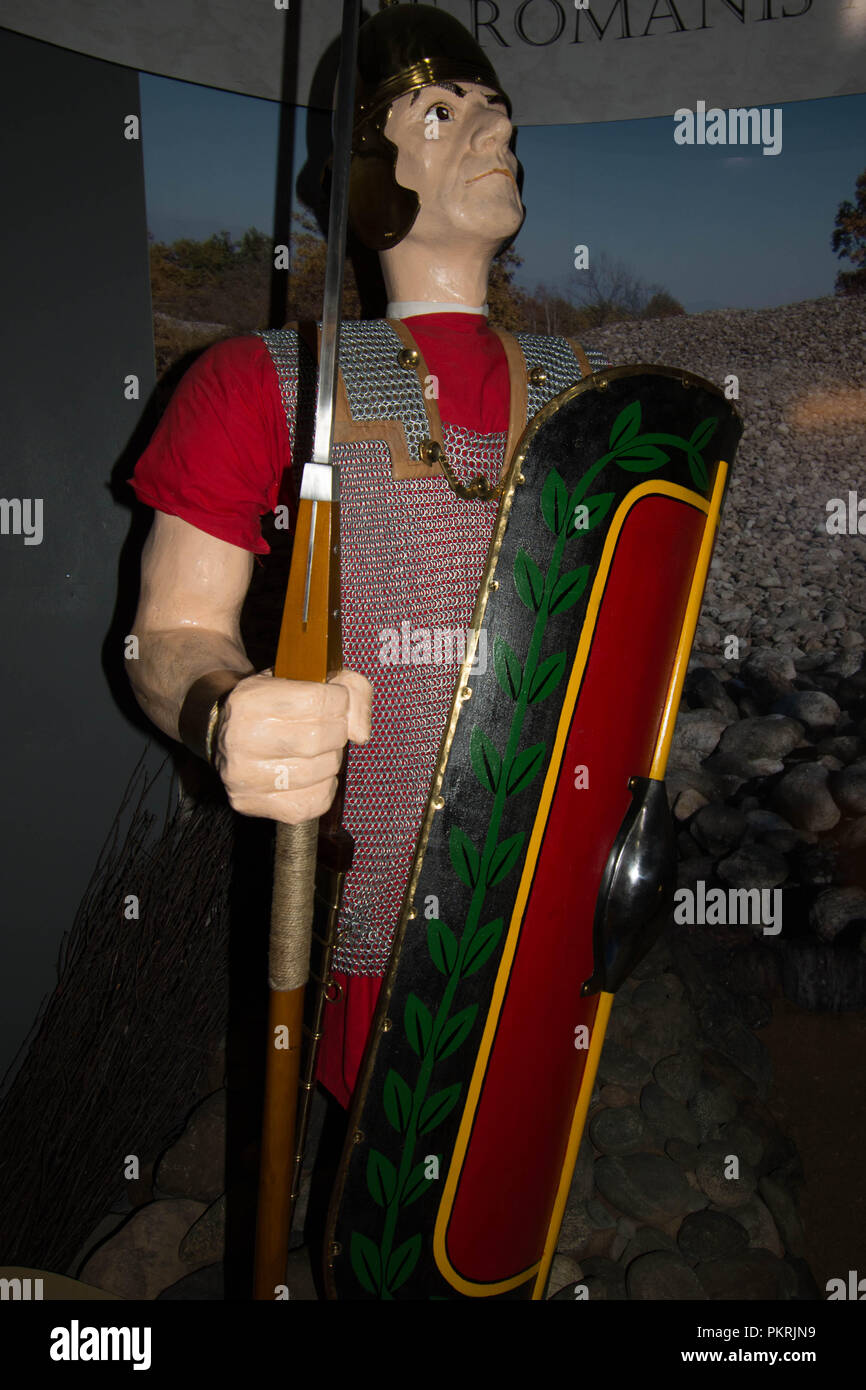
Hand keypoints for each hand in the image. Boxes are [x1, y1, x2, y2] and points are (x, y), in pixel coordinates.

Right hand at [212, 668, 371, 822]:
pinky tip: (313, 775)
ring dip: (331, 760)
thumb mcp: (305, 677)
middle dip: (336, 732)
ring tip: (319, 751)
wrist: (225, 731)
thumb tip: (361, 733)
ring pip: (319, 772)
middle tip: (328, 728)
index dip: (339, 701)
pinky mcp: (250, 803)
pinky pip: (313, 802)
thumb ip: (349, 689)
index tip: (334, 701)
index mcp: (249, 700)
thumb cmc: (272, 703)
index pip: (318, 701)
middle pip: (319, 738)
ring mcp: (242, 776)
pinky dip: (325, 788)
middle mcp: (239, 739)